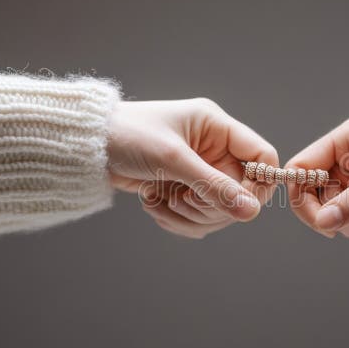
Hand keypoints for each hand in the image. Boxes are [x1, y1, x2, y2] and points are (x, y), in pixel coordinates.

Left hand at [107, 98, 277, 237]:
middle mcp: (214, 149)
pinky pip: (198, 218)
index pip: (262, 157)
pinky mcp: (184, 189)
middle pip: (242, 192)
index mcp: (218, 128)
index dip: (258, 184)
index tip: (241, 204)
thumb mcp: (173, 160)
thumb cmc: (128, 136)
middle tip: (183, 199)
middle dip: (212, 205)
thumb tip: (252, 212)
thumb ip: (214, 186)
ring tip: (161, 200)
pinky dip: (177, 219)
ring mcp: (200, 171)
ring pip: (219, 210)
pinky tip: (154, 203)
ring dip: (191, 215)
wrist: (86, 148)